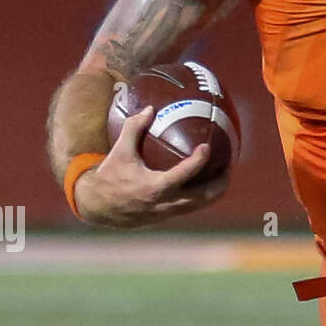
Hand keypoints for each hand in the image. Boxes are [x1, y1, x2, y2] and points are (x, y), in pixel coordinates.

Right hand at [73, 105, 226, 227]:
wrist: (96, 206)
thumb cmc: (109, 176)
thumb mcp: (120, 151)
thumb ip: (134, 128)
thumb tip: (150, 108)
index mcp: (153, 187)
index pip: (182, 175)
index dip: (197, 161)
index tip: (206, 147)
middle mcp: (163, 203)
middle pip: (202, 196)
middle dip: (219, 183)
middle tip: (229, 167)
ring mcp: (166, 213)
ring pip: (199, 205)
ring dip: (215, 192)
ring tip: (225, 176)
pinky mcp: (166, 217)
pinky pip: (190, 207)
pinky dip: (202, 197)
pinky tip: (207, 184)